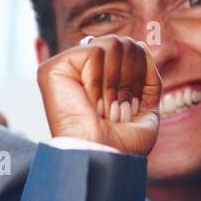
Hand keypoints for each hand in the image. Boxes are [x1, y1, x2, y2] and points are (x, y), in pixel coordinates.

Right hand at [35, 34, 161, 154]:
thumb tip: (141, 45)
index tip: (131, 106)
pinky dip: (99, 80)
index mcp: (103, 75)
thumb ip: (147, 75)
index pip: (134, 49)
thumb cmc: (123, 143)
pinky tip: (90, 101)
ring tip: (104, 107)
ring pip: (112, 44)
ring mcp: (68, 66)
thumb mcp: (147, 107)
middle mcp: (84, 68)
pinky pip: (94, 51)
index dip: (140, 75)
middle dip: (130, 79)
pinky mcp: (54, 67)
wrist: (104, 157)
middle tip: (117, 109)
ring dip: (115, 83)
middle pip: (125, 43)